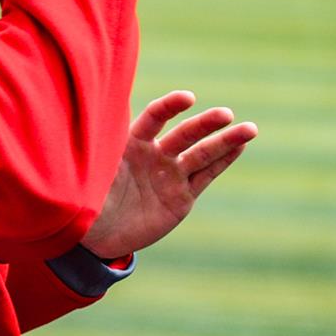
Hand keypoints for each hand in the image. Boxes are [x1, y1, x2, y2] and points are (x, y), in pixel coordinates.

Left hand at [80, 90, 257, 259]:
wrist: (96, 237)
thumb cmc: (86, 200)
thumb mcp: (90, 179)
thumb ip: (103, 159)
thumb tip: (98, 138)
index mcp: (130, 144)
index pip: (153, 119)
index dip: (169, 107)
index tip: (187, 98)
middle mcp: (154, 155)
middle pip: (184, 135)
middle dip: (205, 124)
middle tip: (225, 115)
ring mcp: (171, 176)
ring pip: (202, 154)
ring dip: (226, 141)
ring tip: (250, 129)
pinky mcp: (182, 198)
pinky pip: (206, 177)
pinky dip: (223, 162)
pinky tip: (240, 146)